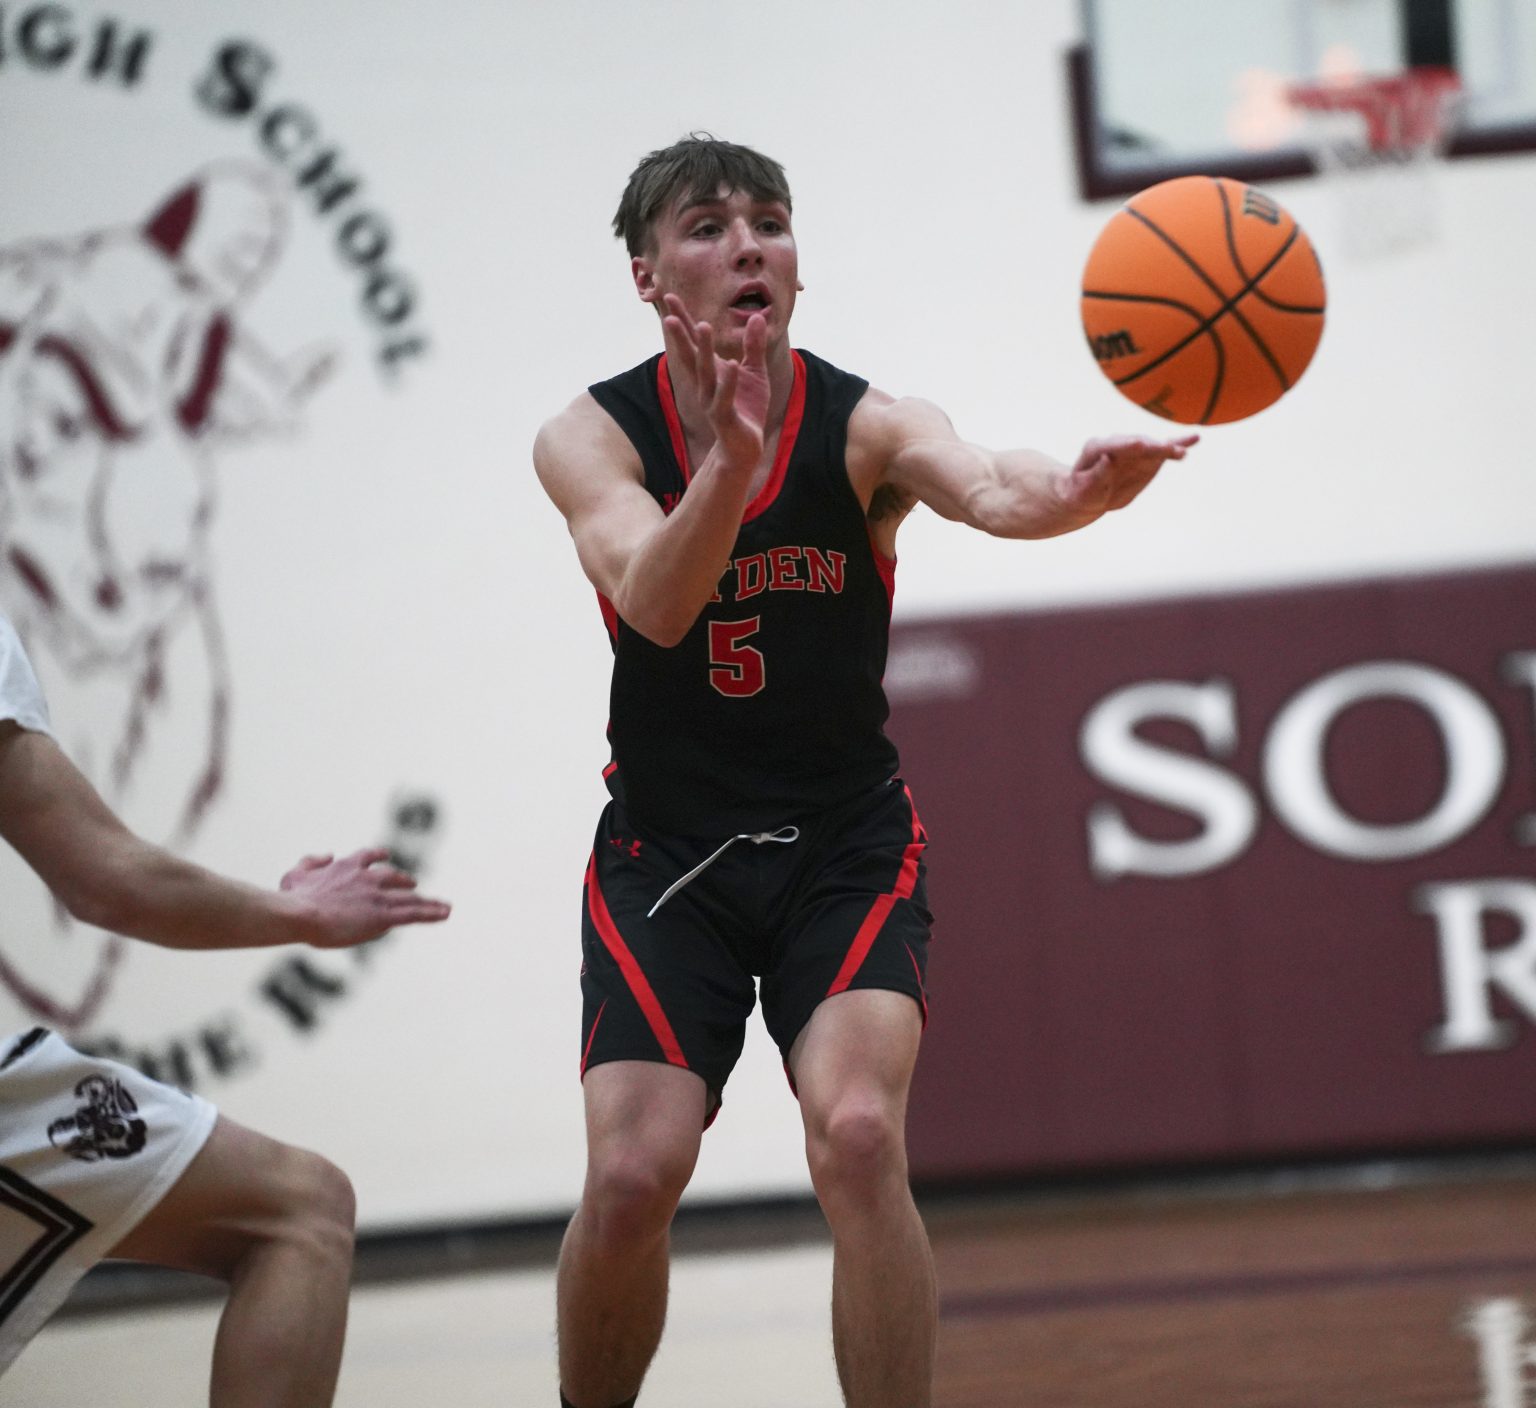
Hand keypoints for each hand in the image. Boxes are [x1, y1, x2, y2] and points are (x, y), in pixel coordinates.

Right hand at [279, 847, 450, 947]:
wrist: (302, 913)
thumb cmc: (294, 898)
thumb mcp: (295, 873)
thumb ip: (311, 862)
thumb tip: (327, 855)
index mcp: (347, 866)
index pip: (369, 857)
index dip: (378, 858)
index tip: (385, 857)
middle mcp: (368, 878)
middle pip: (394, 878)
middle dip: (405, 881)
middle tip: (413, 884)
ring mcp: (378, 897)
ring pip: (410, 898)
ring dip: (428, 902)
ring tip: (443, 906)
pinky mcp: (383, 916)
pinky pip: (414, 914)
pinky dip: (432, 913)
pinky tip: (445, 913)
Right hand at [659, 293, 769, 470]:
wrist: (744, 447)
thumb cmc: (746, 408)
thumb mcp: (754, 372)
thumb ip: (754, 346)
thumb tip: (757, 316)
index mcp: (710, 371)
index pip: (694, 342)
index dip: (683, 319)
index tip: (670, 297)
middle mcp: (705, 384)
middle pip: (691, 355)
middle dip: (682, 335)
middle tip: (670, 313)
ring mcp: (712, 401)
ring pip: (706, 373)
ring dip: (704, 350)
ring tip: (704, 326)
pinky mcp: (725, 417)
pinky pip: (725, 397)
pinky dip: (728, 381)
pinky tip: (731, 364)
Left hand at [1064, 433, 1198, 515]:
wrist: (1090, 495)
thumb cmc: (1082, 492)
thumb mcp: (1084, 489)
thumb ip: (1096, 475)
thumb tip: (1107, 459)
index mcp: (1096, 448)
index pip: (1112, 445)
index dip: (1126, 445)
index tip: (1140, 444)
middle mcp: (1118, 443)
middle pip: (1136, 443)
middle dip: (1151, 446)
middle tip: (1166, 448)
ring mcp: (1135, 448)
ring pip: (1153, 446)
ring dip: (1167, 448)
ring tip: (1181, 452)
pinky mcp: (1149, 456)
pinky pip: (1165, 449)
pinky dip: (1179, 443)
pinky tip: (1195, 438)